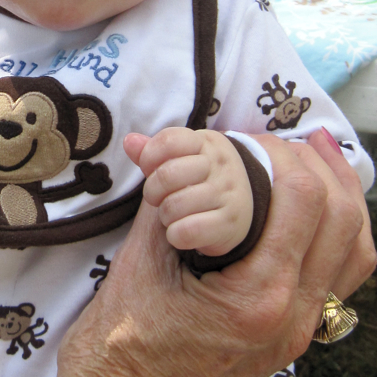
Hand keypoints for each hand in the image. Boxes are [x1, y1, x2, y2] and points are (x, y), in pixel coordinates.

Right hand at [22, 128, 371, 376]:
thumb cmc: (119, 355)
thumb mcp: (137, 267)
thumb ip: (161, 202)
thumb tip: (153, 146)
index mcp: (258, 298)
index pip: (304, 202)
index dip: (281, 152)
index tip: (243, 136)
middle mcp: (292, 317)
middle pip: (347, 223)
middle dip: (322, 166)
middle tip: (284, 139)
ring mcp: (296, 332)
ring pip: (355, 254)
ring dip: (343, 198)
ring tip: (317, 158)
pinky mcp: (287, 337)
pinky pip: (336, 278)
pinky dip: (335, 234)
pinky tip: (308, 211)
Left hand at [124, 127, 251, 254]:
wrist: (246, 204)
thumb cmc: (201, 178)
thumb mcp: (181, 157)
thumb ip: (153, 150)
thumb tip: (129, 141)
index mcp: (206, 142)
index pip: (168, 141)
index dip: (149, 157)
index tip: (149, 169)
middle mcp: (221, 165)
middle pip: (167, 175)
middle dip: (152, 192)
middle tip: (158, 199)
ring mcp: (228, 194)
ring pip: (174, 206)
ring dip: (164, 215)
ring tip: (173, 214)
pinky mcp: (230, 224)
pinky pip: (187, 231)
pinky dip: (175, 235)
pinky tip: (181, 232)